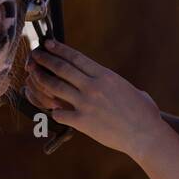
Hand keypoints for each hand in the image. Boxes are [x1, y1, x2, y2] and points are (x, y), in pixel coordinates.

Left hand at [23, 40, 163, 158]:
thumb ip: (115, 83)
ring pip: (55, 87)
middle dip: (45, 60)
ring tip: (33, 74)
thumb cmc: (144, 113)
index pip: (76, 57)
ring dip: (41, 79)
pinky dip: (52, 110)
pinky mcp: (82, 122)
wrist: (145, 134)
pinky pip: (59, 113)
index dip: (59, 49)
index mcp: (105, 75)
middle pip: (61, 69)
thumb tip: (110, 82)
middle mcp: (93, 87)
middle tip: (34, 54)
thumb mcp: (131, 89)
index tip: (48, 43)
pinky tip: (48, 108)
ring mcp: (86, 104)